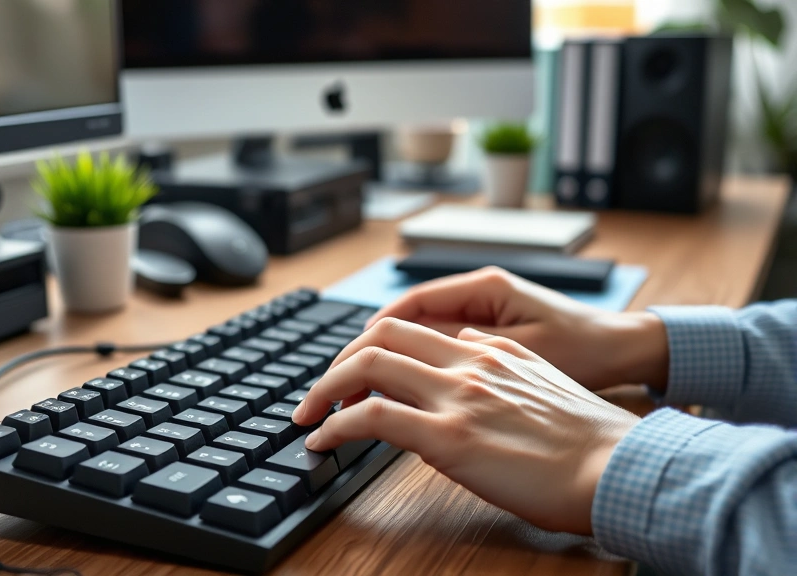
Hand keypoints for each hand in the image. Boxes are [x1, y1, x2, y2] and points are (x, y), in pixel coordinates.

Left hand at [292, 318, 640, 534]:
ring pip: (368, 366)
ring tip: (306, 416)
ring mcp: (457, 395)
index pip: (412, 328)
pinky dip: (334, 425)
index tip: (351, 372)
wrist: (618, 467)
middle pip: (381, 336)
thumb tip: (468, 354)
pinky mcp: (449, 436)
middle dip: (337, 361)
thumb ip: (498, 363)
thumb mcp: (540, 382)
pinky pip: (372, 417)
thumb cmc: (588, 439)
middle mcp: (469, 361)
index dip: (370, 347)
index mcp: (491, 348)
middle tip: (316, 392)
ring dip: (324, 389)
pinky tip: (321, 441)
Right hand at [366, 267, 668, 391]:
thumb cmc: (586, 351)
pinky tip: (408, 393)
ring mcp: (488, 312)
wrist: (630, 353)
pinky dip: (420, 367)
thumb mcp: (520, 352)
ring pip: (421, 334)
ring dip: (391, 362)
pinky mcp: (497, 333)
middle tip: (340, 388)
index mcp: (484, 289)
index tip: (342, 370)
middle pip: (405, 319)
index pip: (406, 306)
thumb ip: (461, 352)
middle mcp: (481, 293)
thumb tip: (404, 361)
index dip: (367, 341)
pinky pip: (444, 346)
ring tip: (364, 395)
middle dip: (368, 353)